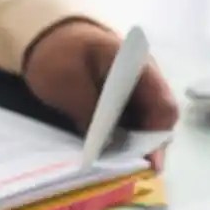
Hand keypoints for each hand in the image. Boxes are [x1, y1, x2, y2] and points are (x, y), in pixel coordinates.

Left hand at [23, 19, 179, 170]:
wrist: (46, 36)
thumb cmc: (58, 52)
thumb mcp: (66, 80)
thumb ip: (87, 108)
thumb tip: (105, 142)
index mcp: (138, 67)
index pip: (162, 106)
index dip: (158, 137)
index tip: (149, 163)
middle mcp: (144, 81)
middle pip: (158, 121)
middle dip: (147, 149)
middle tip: (129, 173)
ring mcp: (134, 92)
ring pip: (145, 127)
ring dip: (133, 148)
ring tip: (117, 169)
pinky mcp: (120, 102)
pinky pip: (129, 125)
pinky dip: (121, 141)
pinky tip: (108, 156)